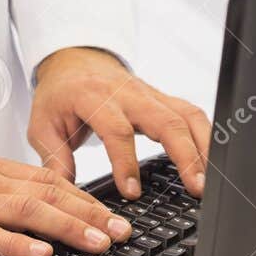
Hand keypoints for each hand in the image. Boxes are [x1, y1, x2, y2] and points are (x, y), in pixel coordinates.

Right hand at [0, 152, 132, 255]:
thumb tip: (40, 213)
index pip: (48, 180)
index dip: (85, 198)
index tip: (112, 216)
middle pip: (47, 193)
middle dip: (89, 213)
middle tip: (121, 232)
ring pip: (26, 211)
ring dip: (67, 227)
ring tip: (97, 242)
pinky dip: (18, 244)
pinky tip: (42, 253)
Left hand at [28, 47, 210, 198]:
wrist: (74, 59)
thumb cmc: (59, 94)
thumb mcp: (42, 124)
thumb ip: (54, 159)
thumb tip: (63, 195)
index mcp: (94, 98)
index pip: (116, 130)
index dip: (125, 162)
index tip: (132, 193)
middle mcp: (128, 94)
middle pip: (164, 120)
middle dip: (184, 155)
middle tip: (195, 188)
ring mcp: (149, 94)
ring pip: (186, 115)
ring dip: (202, 147)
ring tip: (208, 182)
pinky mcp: (163, 99)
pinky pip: (191, 114)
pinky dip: (206, 136)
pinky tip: (212, 161)